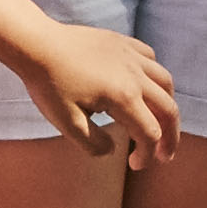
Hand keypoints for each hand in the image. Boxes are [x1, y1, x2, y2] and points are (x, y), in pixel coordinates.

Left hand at [19, 26, 184, 166]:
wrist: (36, 44)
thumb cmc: (48, 84)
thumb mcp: (67, 123)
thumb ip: (93, 143)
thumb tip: (113, 149)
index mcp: (123, 98)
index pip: (149, 134)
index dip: (147, 155)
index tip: (135, 165)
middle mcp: (135, 76)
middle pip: (168, 110)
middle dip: (170, 137)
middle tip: (165, 156)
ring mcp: (130, 56)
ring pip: (165, 82)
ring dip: (167, 106)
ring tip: (161, 121)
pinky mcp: (122, 42)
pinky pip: (150, 59)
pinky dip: (154, 75)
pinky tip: (145, 85)